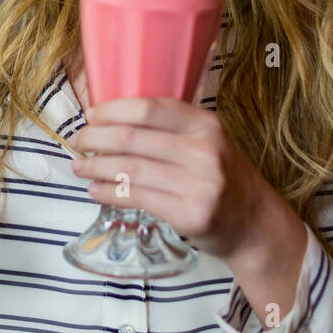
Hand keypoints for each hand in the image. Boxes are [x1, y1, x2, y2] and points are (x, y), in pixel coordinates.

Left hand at [70, 96, 278, 263]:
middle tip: (78, 140)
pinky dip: (109, 192)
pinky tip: (95, 189)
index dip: (113, 110)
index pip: (150, 109)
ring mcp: (199, 185)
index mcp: (206, 125)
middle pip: (134, 139)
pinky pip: (137, 198)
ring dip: (97, 166)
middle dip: (97, 138)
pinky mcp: (189, 214)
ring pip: (131, 170)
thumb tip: (114, 117)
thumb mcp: (208, 141)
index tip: (91, 114)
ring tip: (79, 166)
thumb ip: (173, 128)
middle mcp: (205, 151)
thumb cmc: (222, 177)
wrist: (254, 223)